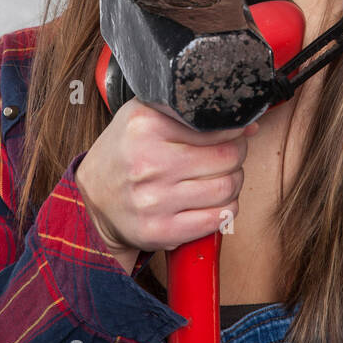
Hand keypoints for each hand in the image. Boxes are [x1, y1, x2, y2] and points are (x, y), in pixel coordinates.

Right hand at [75, 98, 257, 264]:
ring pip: (227, 188)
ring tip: (220, 177)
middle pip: (228, 157)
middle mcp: (148, 163)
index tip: (233, 133)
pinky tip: (213, 201)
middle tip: (226, 156)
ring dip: (234, 182)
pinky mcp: (160, 231)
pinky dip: (226, 209)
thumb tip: (249, 126)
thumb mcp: (146, 115)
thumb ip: (192, 111)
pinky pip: (218, 218)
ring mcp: (153, 200)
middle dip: (237, 155)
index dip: (234, 130)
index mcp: (145, 126)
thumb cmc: (126, 153)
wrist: (93, 199)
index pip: (218, 126)